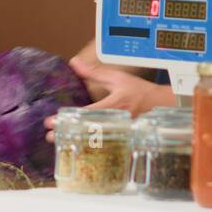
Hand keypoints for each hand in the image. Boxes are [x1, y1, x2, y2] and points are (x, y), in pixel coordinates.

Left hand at [42, 55, 174, 141]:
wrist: (161, 104)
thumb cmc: (139, 91)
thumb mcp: (117, 78)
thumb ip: (94, 73)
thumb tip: (74, 63)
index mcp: (113, 106)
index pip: (86, 114)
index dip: (67, 119)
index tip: (51, 121)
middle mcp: (116, 122)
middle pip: (87, 131)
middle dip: (67, 133)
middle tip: (50, 135)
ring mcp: (120, 133)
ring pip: (94, 141)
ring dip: (75, 141)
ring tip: (58, 141)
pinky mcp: (123, 139)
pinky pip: (105, 146)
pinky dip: (90, 148)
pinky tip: (78, 148)